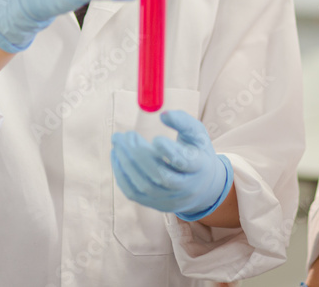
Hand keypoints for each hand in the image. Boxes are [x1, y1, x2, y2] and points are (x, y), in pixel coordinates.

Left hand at [111, 110, 233, 220]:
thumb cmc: (196, 151)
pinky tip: (116, 155)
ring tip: (118, 140)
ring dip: (126, 162)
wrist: (202, 185)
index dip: (168, 151)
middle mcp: (186, 187)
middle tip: (126, 134)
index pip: (184, 162)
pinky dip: (121, 174)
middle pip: (161, 176)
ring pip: (144, 185)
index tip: (155, 137)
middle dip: (140, 154)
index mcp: (199, 166)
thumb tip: (162, 115)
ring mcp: (170, 199)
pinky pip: (133, 193)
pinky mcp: (155, 205)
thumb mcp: (197, 134)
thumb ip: (182, 121)